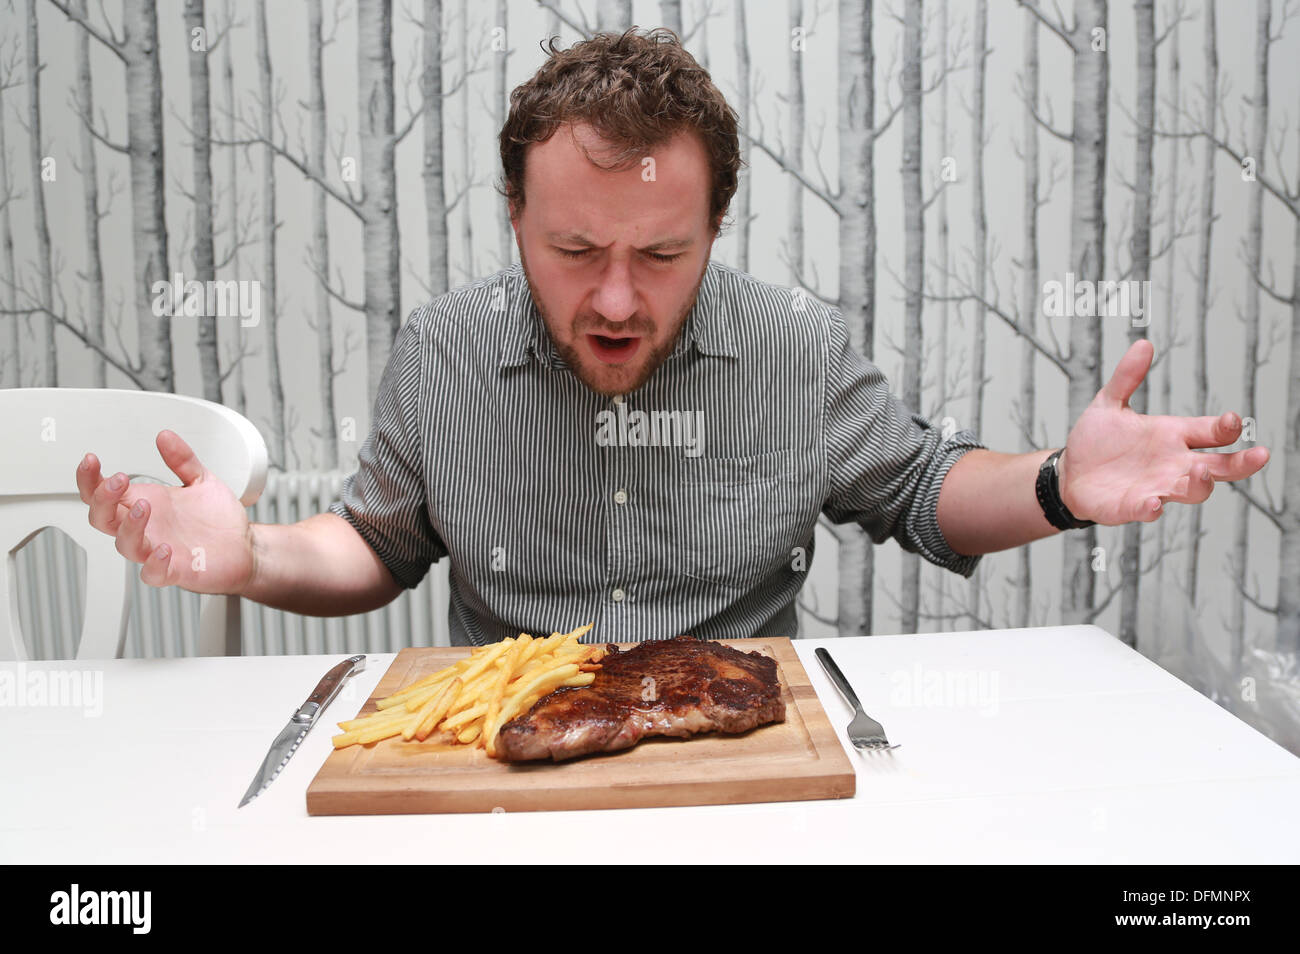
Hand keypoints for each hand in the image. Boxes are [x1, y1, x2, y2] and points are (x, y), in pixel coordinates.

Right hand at [77, 430, 256, 593]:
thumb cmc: (217, 519)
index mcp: (145, 503)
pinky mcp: (175, 570)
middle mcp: (145, 528)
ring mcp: (157, 550)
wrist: (244, 546)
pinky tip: (165, 549)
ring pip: (125, 545)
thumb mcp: (201, 479)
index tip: (92, 460)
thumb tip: (165, 436)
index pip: (102, 494)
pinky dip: (155, 564)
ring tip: (144, 506)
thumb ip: (182, 459)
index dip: (89, 479)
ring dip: (129, 526)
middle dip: (103, 499)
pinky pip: (153, 574)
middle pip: (102, 519)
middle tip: (119, 481)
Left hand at [1058, 339, 1269, 525]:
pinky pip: (1147, 510)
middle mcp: (1172, 464)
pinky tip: (1154, 504)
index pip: (1210, 432)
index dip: (1226, 428)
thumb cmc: (1097, 441)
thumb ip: (1126, 378)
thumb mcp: (1109, 403)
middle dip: (1240, 463)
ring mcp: (1155, 487)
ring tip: (1201, 472)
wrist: (1069, 472)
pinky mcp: (1131, 506)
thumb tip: (1143, 345)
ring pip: (1192, 491)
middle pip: (1218, 467)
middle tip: (1260, 455)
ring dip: (1200, 484)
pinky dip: (1152, 508)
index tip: (1233, 421)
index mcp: (1172, 436)